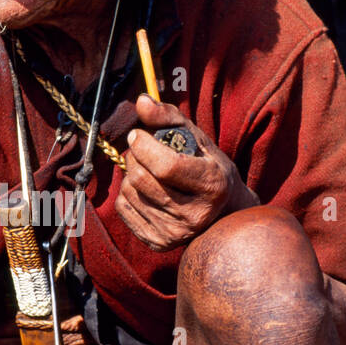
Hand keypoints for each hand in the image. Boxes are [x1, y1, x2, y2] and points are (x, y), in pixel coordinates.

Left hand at [116, 94, 258, 251]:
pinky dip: (127, 192)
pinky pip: (123, 208)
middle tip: (140, 148)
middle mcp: (195, 215)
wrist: (222, 213)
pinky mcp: (157, 243)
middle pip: (142, 179)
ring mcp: (175, 233)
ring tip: (147, 170)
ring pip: (129, 192)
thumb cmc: (207, 167)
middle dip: (133, 156)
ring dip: (130, 173)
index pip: (166, 166)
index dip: (144, 146)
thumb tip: (141, 101)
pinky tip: (145, 189)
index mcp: (212, 186)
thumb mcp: (197, 138)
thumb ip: (168, 117)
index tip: (138, 134)